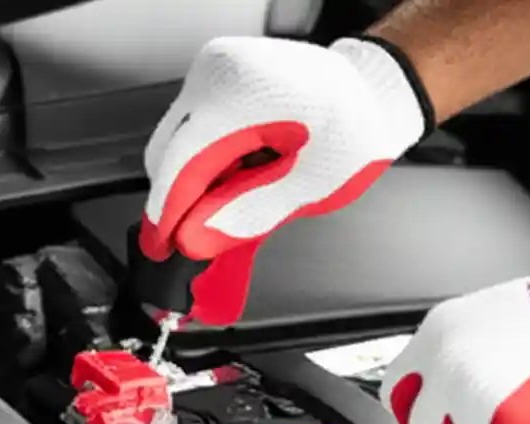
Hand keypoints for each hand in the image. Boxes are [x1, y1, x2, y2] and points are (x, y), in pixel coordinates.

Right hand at [140, 36, 428, 324]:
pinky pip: (189, 126)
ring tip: (242, 188)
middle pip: (168, 153)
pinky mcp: (212, 75)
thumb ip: (245, 214)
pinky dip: (205, 156)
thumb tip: (194, 239)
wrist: (369, 91)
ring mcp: (212, 69)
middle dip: (181, 198)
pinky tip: (239, 168)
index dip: (165, 214)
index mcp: (244, 96)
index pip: (181, 164)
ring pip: (174, 141)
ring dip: (195, 177)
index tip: (161, 248)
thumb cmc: (351, 131)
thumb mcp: (308, 185)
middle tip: (204, 232)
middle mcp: (218, 73)